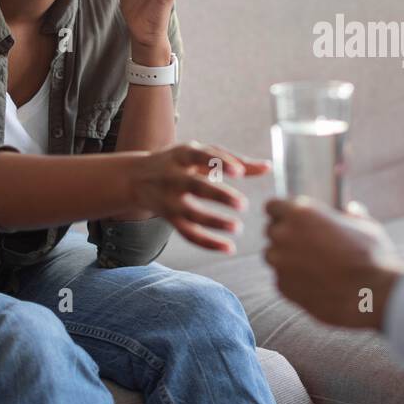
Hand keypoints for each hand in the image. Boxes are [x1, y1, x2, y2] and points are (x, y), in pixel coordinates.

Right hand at [127, 142, 269, 252]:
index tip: (240, 172)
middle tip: (243, 205)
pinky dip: (208, 242)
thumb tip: (268, 167)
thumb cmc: (180, 163)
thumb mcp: (201, 155)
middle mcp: (172, 176)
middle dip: (218, 195)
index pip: (201, 156)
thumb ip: (234, 160)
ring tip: (237, 228)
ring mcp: (169, 199)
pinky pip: (188, 233)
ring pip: (190, 214)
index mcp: (182, 154)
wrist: (135, 177)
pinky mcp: (169, 219)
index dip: (220, 163)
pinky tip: (229, 248)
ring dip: (214, 222)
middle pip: (195, 186)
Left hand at [262, 197, 403, 329]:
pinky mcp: (283, 288)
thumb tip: (350, 208)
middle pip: (271, 230)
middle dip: (283, 234)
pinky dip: (292, 279)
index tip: (291, 217)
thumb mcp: (366, 226)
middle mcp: (284, 235)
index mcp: (301, 212)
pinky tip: (314, 282)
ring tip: (309, 264)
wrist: (371, 295)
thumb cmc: (372, 256)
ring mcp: (281, 263)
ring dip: (284, 257)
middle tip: (304, 241)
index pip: (272, 205)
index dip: (281, 211)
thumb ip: (352, 215)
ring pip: (272, 256)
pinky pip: (281, 279)